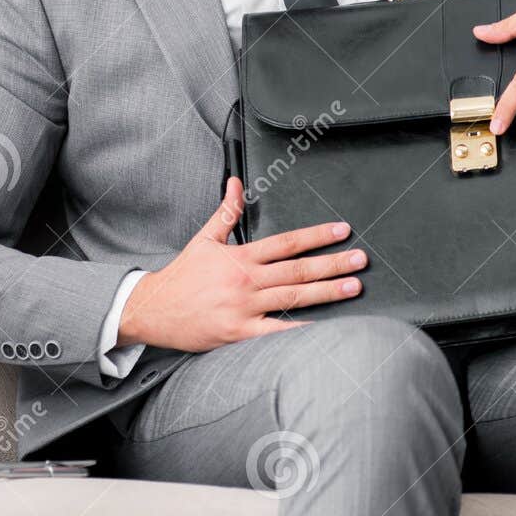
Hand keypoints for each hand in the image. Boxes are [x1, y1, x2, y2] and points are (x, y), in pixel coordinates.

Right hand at [117, 177, 365, 351]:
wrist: (154, 310)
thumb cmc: (182, 277)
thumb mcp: (203, 239)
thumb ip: (225, 211)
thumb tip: (235, 183)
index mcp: (240, 257)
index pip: (286, 243)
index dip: (316, 235)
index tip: (341, 231)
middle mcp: (245, 281)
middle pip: (297, 269)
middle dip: (332, 263)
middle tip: (360, 259)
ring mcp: (244, 308)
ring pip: (293, 297)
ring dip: (327, 291)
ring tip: (353, 286)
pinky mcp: (241, 333)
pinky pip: (277, 332)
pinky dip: (302, 329)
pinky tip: (325, 326)